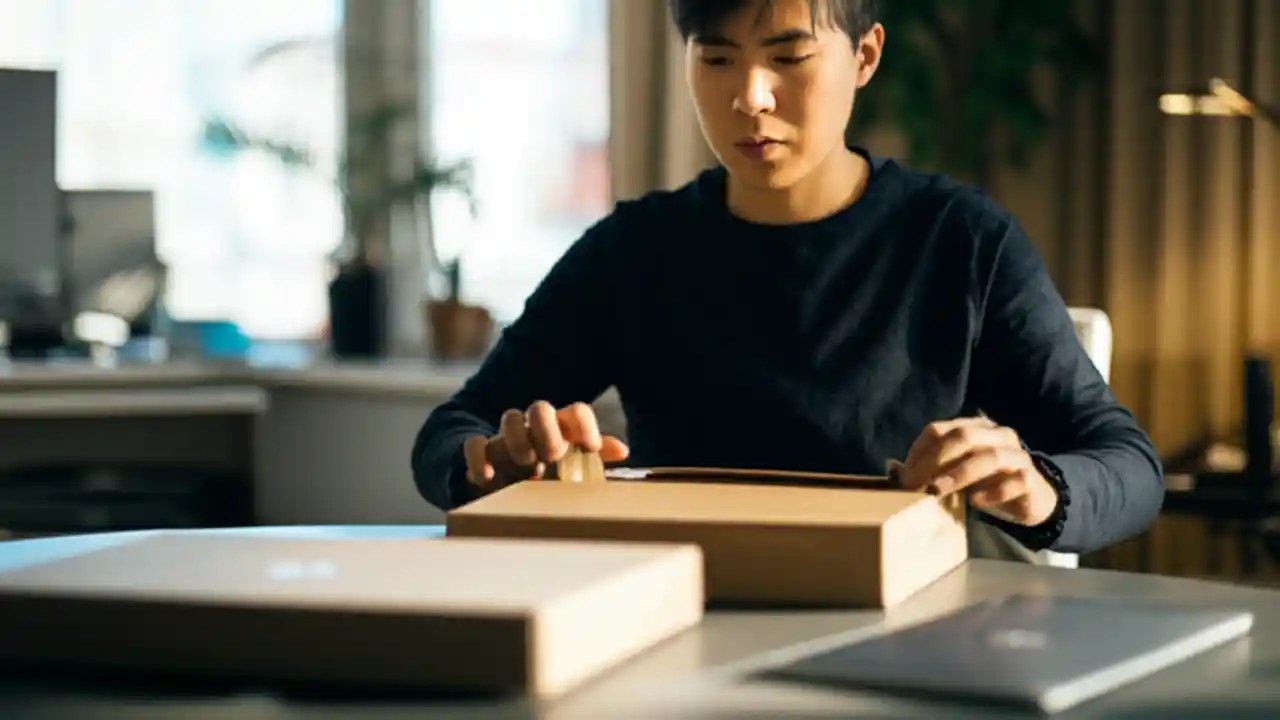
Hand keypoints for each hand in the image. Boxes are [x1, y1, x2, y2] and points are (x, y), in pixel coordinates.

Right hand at [463, 401, 629, 495]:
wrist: (499, 483)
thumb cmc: (548, 477)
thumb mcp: (575, 471)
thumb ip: (596, 460)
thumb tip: (622, 450)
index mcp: (561, 431)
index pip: (576, 413)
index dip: (585, 426)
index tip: (590, 446)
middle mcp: (534, 429)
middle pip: (541, 408)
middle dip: (547, 430)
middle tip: (552, 455)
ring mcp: (506, 439)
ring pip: (510, 417)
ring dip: (518, 439)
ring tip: (526, 466)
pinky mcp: (480, 452)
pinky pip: (474, 444)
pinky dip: (479, 458)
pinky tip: (487, 478)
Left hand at [900, 417, 1058, 526]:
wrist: (1030, 498)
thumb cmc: (985, 482)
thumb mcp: (955, 473)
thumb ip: (930, 469)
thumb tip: (894, 472)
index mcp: (973, 427)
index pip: (939, 429)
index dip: (918, 451)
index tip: (902, 476)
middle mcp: (997, 435)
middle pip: (962, 438)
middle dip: (933, 460)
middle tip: (914, 485)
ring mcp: (1016, 455)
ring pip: (989, 457)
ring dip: (958, 474)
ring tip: (936, 491)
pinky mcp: (1029, 478)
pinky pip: (1013, 482)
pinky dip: (992, 492)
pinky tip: (975, 502)